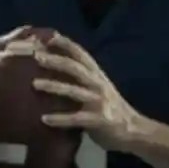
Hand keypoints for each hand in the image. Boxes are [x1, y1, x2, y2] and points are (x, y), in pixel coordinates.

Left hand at [33, 33, 147, 152]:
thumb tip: (55, 68)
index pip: (81, 55)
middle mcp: (98, 85)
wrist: (134, 130)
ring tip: (35, 84)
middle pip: (76, 68)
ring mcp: (99, 102)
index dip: (66, 44)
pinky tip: (44, 119)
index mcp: (97, 75)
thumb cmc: (110, 108)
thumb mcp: (99, 88)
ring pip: (74, 91)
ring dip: (54, 86)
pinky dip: (59, 119)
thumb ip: (82, 79)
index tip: (48, 37)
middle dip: (56, 60)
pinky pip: (76, 119)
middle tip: (37, 57)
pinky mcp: (99, 120)